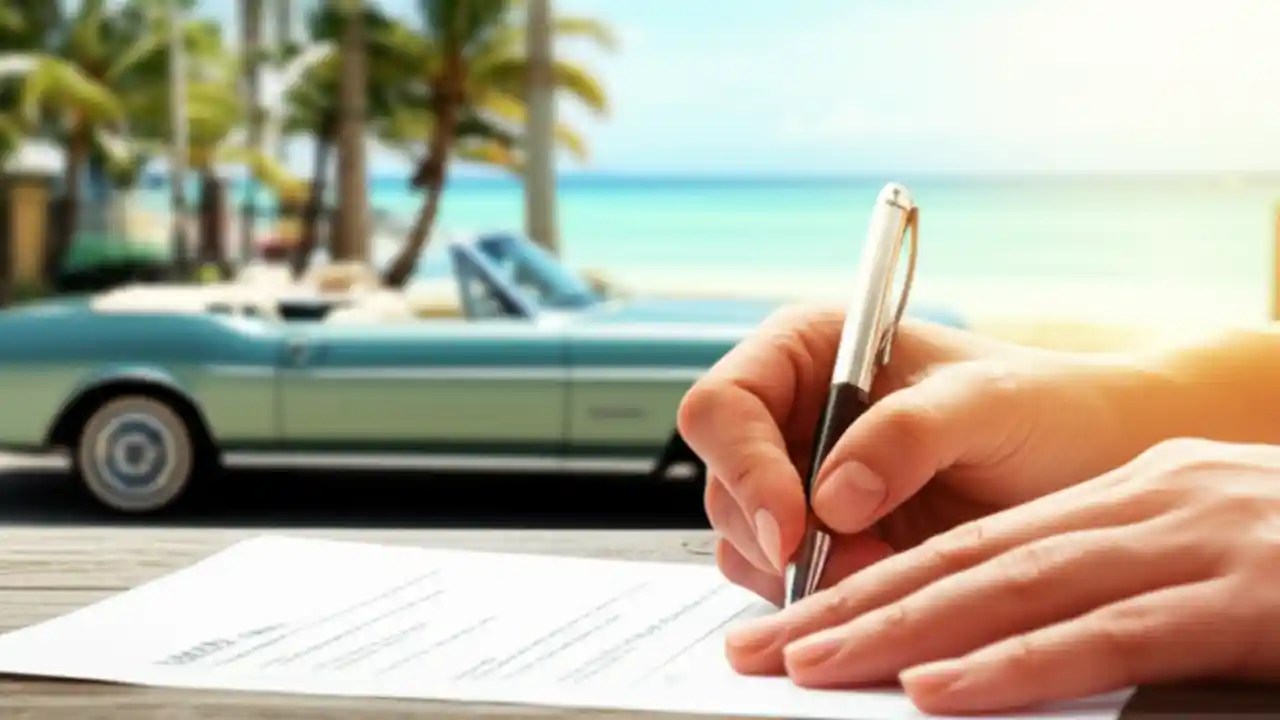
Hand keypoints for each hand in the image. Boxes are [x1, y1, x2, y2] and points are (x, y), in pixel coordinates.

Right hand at [677, 305, 1165, 603]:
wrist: (1093, 460)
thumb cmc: (1046, 407)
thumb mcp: (986, 403)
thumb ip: (905, 435)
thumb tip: (830, 498)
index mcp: (809, 351)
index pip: (724, 404)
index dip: (743, 467)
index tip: (792, 527)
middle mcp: (791, 411)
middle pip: (723, 479)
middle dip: (778, 533)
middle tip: (855, 562)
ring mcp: (802, 475)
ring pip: (744, 536)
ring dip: (800, 570)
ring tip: (883, 566)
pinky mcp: (823, 534)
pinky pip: (781, 574)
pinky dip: (818, 592)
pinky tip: (882, 578)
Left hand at [721, 437, 1279, 713]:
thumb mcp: (1201, 564)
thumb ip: (1109, 592)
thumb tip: (1002, 642)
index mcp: (1130, 497)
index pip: (972, 544)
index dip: (872, 583)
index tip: (794, 623)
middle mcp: (1147, 504)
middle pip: (969, 561)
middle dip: (855, 606)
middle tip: (762, 650)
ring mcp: (1195, 543)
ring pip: (1015, 591)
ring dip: (903, 632)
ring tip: (812, 666)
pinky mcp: (1242, 595)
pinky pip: (1107, 635)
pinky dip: (1015, 665)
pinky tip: (941, 691)